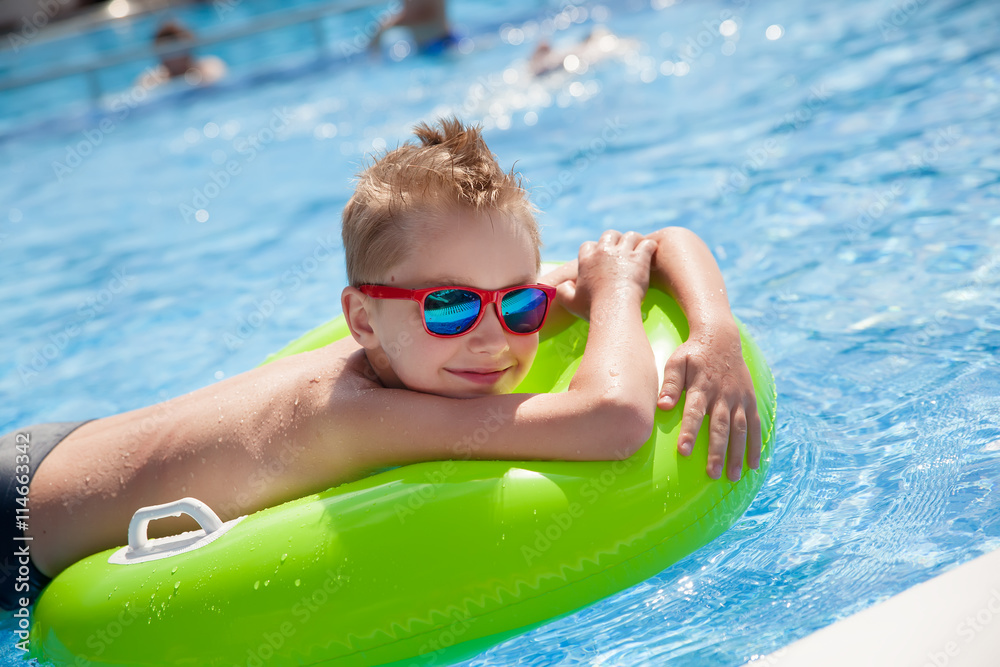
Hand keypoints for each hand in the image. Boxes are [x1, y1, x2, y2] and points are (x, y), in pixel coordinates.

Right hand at [555, 230, 656, 321]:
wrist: (613, 309)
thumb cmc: (592, 308)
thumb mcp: (570, 302)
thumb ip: (562, 292)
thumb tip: (563, 285)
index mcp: (586, 259)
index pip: (588, 245)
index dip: (594, 249)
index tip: (600, 257)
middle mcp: (603, 251)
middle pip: (610, 234)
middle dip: (616, 240)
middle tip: (622, 250)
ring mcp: (623, 253)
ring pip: (630, 236)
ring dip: (635, 241)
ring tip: (639, 249)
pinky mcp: (640, 258)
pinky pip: (647, 244)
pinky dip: (650, 247)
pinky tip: (651, 254)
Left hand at [657, 325, 761, 481]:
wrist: (721, 338)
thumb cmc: (693, 353)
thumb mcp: (677, 361)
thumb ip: (670, 383)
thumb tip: (662, 406)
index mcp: (702, 385)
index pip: (695, 412)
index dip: (690, 432)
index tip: (683, 452)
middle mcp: (723, 394)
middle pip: (720, 426)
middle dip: (716, 451)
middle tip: (711, 474)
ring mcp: (739, 398)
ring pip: (740, 429)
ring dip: (737, 454)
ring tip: (733, 477)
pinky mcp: (750, 400)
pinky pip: (755, 425)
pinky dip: (755, 445)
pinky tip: (754, 464)